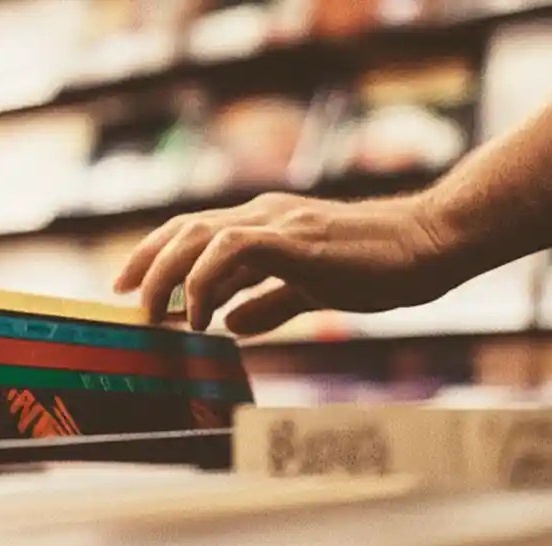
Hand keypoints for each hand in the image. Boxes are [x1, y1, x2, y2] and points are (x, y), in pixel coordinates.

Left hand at [112, 192, 460, 333]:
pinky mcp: (295, 236)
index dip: (155, 257)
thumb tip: (232, 324)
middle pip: (183, 228)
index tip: (128, 289)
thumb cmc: (378, 266)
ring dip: (166, 274)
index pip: (194, 233)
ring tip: (155, 313)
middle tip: (124, 302)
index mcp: (264, 226)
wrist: (427, 245)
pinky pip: (233, 248)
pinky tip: (204, 315)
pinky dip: (206, 280)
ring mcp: (277, 221)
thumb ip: (271, 303)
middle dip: (145, 264)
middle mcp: (262, 215)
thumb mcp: (311, 289)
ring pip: (198, 234)